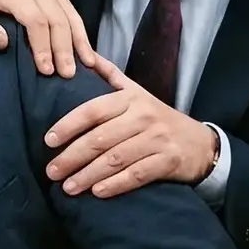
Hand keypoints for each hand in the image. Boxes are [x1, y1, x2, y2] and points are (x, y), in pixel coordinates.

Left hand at [0, 0, 100, 77]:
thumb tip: (2, 42)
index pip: (36, 20)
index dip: (43, 46)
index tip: (46, 70)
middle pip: (57, 17)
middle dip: (64, 47)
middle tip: (68, 74)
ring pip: (67, 11)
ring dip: (78, 37)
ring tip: (86, 62)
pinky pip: (66, 5)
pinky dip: (76, 25)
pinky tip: (82, 43)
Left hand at [43, 57, 218, 197]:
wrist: (200, 143)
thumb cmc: (158, 118)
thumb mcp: (136, 92)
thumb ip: (109, 75)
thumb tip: (84, 55)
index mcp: (130, 98)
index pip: (93, 110)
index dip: (68, 125)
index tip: (48, 141)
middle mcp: (143, 116)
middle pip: (100, 138)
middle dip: (72, 156)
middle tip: (51, 172)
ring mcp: (157, 139)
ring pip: (116, 159)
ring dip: (88, 175)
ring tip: (68, 188)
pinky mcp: (168, 161)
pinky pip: (137, 175)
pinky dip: (116, 184)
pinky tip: (97, 192)